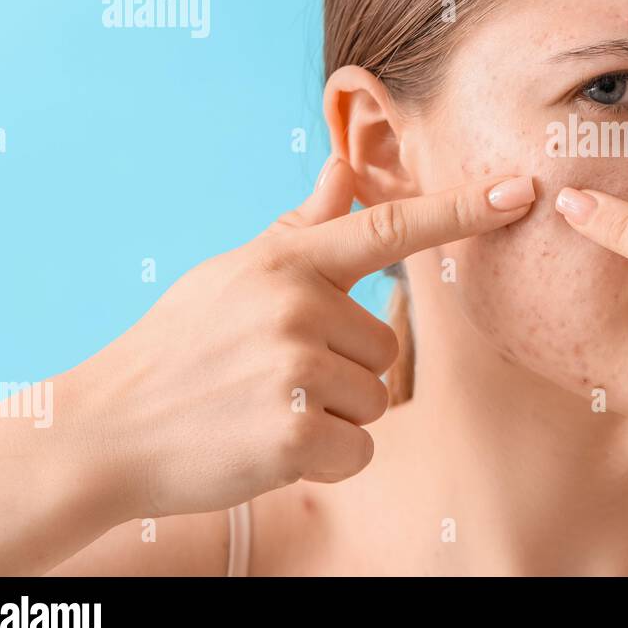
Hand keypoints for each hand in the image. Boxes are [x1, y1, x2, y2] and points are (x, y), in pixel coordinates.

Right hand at [74, 160, 535, 520]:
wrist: (106, 427)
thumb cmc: (179, 346)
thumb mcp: (234, 272)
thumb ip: (301, 226)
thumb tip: (344, 168)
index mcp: (287, 261)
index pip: (390, 228)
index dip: (462, 208)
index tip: (520, 190)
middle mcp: (297, 305)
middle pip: (387, 344)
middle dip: (343, 369)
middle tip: (273, 375)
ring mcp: (296, 369)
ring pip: (376, 398)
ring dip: (333, 415)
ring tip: (266, 406)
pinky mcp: (295, 434)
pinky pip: (361, 448)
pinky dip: (326, 459)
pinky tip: (271, 444)